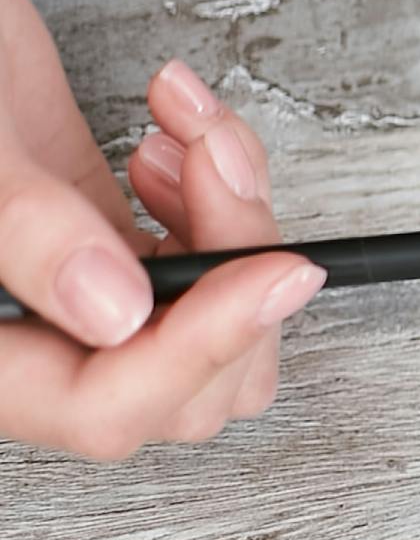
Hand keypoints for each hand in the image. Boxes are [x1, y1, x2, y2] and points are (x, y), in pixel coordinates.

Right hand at [0, 0, 315, 463]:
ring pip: (207, 326)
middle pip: (180, 387)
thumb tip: (116, 311)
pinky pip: (200, 259)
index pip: (99, 407)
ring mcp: (66, 288)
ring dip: (233, 224)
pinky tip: (178, 135)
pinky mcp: (96, 234)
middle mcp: (19, 331)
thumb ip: (21, 227)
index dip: (198, 350)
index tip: (274, 273)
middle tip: (211, 163)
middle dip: (231, 272)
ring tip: (187, 132)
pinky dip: (219, 195)